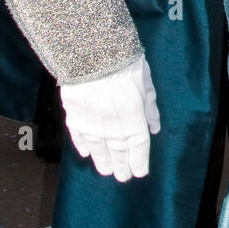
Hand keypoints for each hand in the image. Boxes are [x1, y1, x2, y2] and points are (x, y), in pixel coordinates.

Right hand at [60, 54, 159, 181]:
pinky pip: (79, 135)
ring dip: (102, 160)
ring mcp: (91, 122)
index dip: (139, 161)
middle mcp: (112, 125)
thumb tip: (155, 128)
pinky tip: (86, 153)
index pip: (138, 146)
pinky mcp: (73, 115)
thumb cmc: (124, 62)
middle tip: (121, 177)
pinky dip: (83, 145)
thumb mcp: (145, 82)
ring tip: (106, 171)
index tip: (139, 173)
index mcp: (133, 118)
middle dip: (121, 165)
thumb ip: (150, 107)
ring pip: (98, 147)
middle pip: (118, 151)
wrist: (92, 51)